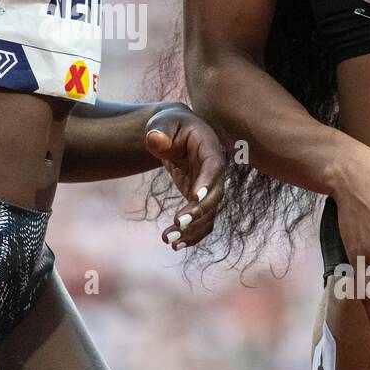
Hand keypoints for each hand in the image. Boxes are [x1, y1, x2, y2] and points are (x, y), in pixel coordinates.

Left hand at [145, 105, 225, 249]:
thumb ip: (159, 132)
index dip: (206, 183)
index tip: (194, 198)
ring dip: (192, 230)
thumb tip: (155, 141)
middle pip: (214, 196)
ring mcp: (209, 187)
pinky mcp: (201, 200)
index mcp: (209, 148)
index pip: (213, 168)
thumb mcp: (162, 123)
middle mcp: (214, 171)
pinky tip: (175, 246)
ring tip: (169, 240)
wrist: (174, 133)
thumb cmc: (168, 124)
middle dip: (198, 213)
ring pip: (208, 214)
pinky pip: (202, 221)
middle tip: (177, 224)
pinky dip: (192, 235)